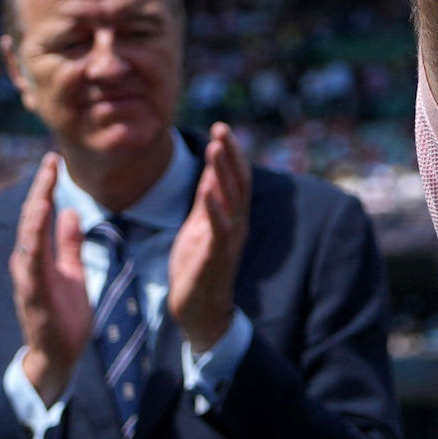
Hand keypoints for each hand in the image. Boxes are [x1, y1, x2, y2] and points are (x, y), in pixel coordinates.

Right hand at [9, 175, 90, 405]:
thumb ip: (70, 244)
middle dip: (40, 189)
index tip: (54, 160)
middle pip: (32, 219)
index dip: (46, 187)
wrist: (58, 358)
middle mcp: (28, 263)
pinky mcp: (33, 298)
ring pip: (28, 239)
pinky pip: (32, 267)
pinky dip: (34, 244)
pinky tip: (40, 225)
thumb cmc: (63, 316)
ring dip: (35, 212)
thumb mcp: (73, 272)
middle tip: (50, 160)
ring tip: (44, 185)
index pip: (41, 214)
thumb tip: (70, 211)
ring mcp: (28, 280)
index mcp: (39, 256)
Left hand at [169, 125, 251, 355]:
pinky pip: (218, 229)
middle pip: (238, 183)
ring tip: (216, 148)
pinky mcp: (216, 257)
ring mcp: (228, 240)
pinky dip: (215, 207)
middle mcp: (236, 224)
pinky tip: (207, 189)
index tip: (221, 127)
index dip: (231, 152)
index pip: (236, 177)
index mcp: (232, 215)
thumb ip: (209, 197)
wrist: (199, 311)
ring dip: (224, 173)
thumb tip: (214, 166)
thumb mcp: (201, 224)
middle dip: (231, 154)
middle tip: (222, 129)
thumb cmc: (199, 266)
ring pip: (232, 201)